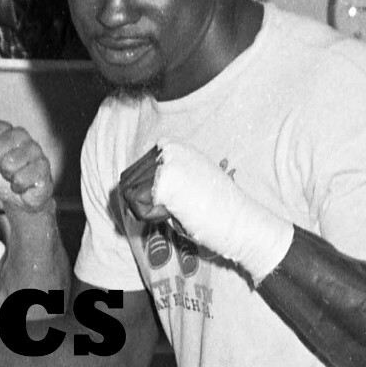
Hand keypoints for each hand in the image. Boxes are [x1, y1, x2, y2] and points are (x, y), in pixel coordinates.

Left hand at [0, 121, 55, 213]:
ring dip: (6, 176)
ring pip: (9, 164)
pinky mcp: (43, 168)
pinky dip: (17, 187)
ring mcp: (35, 150)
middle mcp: (21, 134)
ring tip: (12, 177)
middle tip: (1, 170)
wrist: (19, 198)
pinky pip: (22, 178)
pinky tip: (21, 186)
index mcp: (3, 129)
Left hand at [117, 141, 293, 285]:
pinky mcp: (162, 180)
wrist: (238, 219)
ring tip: (178, 209)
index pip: (133, 174)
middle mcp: (166, 148)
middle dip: (145, 203)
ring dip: (148, 211)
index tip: (175, 201)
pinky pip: (136, 206)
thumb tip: (127, 189)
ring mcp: (164, 162)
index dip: (146, 196)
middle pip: (127, 182)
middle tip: (177, 208)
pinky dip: (151, 217)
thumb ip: (159, 181)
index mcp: (171, 146)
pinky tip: (176, 213)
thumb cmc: (215, 208)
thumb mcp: (185, 184)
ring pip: (129, 194)